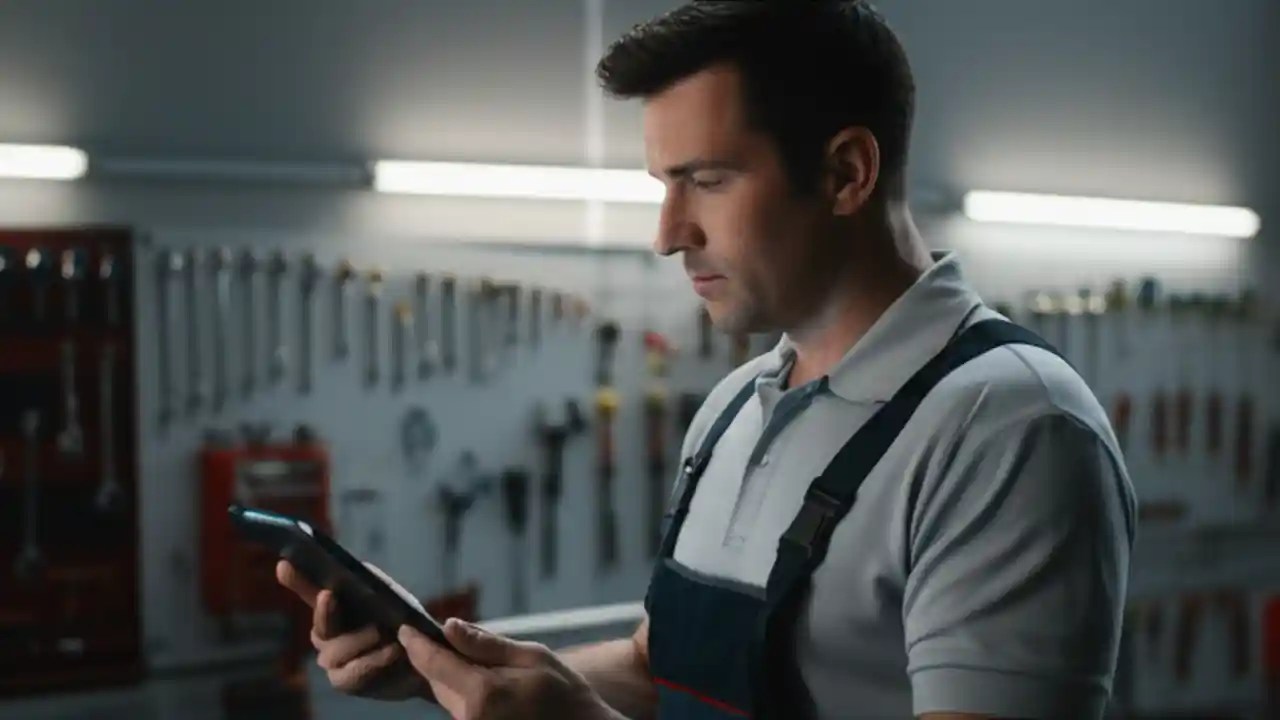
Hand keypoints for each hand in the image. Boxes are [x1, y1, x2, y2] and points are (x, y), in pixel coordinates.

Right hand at [276, 560, 429, 701]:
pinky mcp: (344, 681)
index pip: (309, 590)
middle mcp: (326, 632)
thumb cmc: (401, 623)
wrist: (421, 659)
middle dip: (324, 611)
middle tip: (330, 595)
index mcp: (333, 605)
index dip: (296, 578)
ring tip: (384, 633)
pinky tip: (392, 652)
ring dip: (360, 641)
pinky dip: (373, 661)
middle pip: (319, 623)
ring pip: (334, 651)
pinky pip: (351, 674)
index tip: (285, 564)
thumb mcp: (390, 597)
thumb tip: (358, 568)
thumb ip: (371, 584)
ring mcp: (331, 659)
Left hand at [398, 618, 618, 719]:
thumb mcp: (533, 657)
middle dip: (438, 659)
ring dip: (452, 677)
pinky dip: (464, 693)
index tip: (405, 628)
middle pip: (436, 682)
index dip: (417, 644)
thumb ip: (487, 645)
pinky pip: (460, 710)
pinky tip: (485, 684)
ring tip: (475, 662)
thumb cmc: (565, 693)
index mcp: (482, 694)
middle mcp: (468, 718)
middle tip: (445, 637)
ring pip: (447, 697)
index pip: (434, 664)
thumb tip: (449, 627)